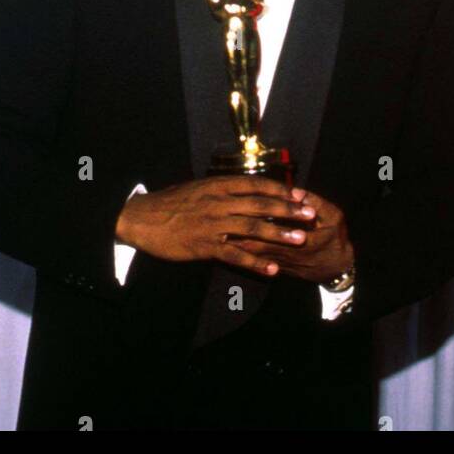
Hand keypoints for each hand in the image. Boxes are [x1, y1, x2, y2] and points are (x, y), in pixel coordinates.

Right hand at [114, 176, 318, 276]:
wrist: (142, 218)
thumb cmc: (170, 203)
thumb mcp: (197, 188)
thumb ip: (221, 190)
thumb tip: (244, 189)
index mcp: (218, 185)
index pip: (256, 183)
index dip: (280, 188)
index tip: (300, 193)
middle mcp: (219, 201)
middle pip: (260, 204)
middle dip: (288, 209)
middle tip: (310, 214)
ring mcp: (213, 223)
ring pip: (252, 228)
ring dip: (278, 234)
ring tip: (299, 240)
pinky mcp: (205, 245)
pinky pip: (234, 254)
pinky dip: (254, 262)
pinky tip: (271, 270)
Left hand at [228, 186, 353, 284]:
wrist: (336, 268)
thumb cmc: (335, 239)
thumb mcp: (333, 218)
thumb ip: (316, 204)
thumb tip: (297, 191)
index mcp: (299, 240)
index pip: (270, 231)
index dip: (251, 220)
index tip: (232, 208)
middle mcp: (285, 254)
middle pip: (254, 245)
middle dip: (235, 233)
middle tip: (217, 220)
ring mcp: (278, 262)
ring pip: (251, 254)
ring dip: (234, 243)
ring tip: (216, 231)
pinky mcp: (275, 265)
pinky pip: (255, 259)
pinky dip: (240, 252)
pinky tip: (226, 242)